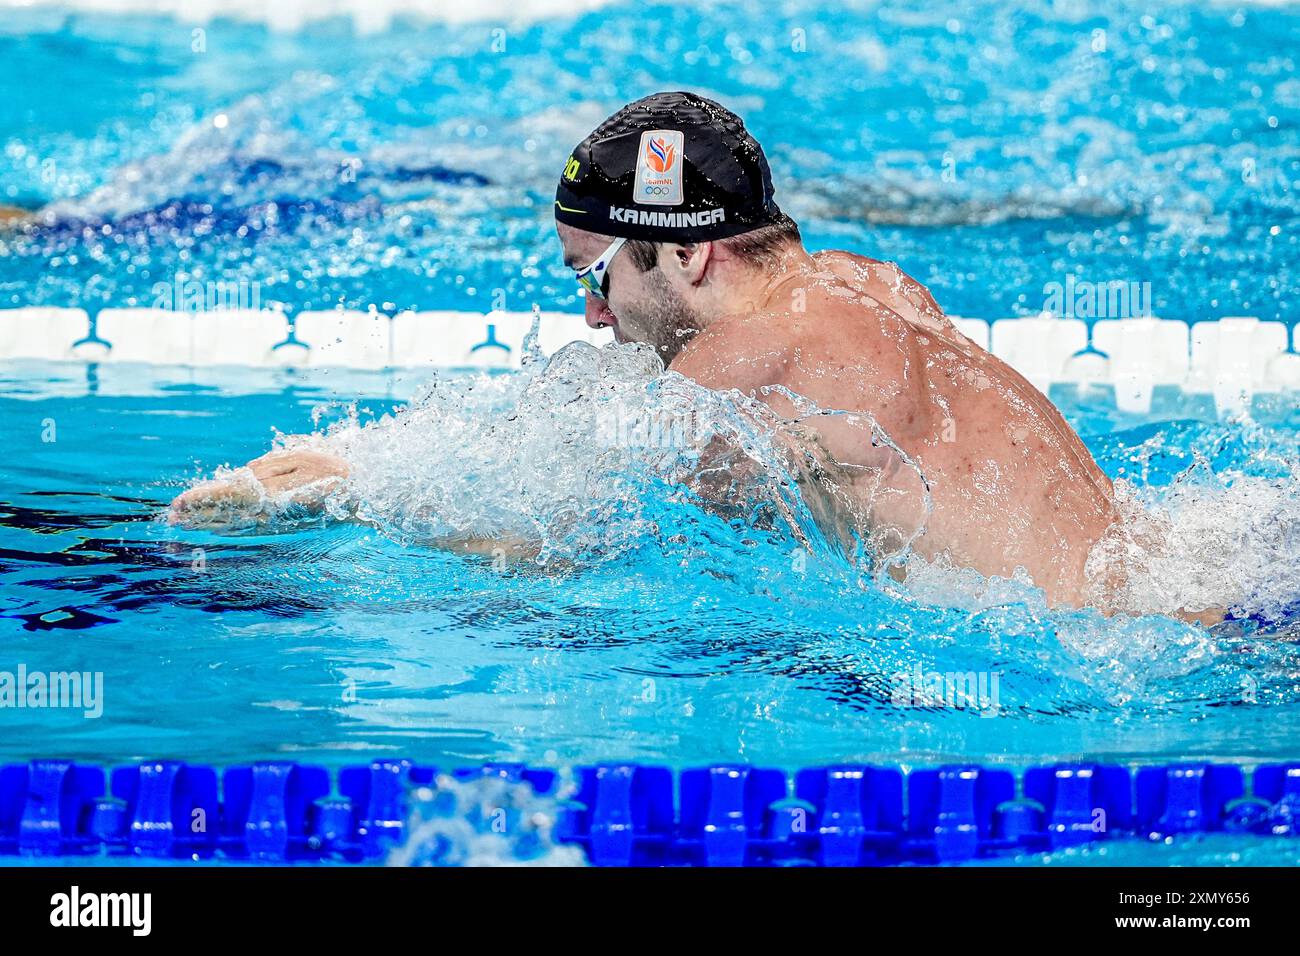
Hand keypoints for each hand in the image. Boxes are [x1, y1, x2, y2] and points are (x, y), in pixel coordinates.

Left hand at [169, 449, 349, 527]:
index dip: (202, 499)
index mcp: (271, 494)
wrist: (364, 494)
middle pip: (226, 513)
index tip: (178, 503)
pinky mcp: (284, 523)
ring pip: (236, 523)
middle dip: (199, 513)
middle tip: (173, 516)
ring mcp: (278, 521)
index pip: (226, 496)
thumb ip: (267, 468)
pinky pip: (250, 528)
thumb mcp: (301, 459)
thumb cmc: (335, 472)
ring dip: (210, 522)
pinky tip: (219, 527)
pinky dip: (230, 527)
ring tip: (187, 522)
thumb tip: (239, 476)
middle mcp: (270, 512)